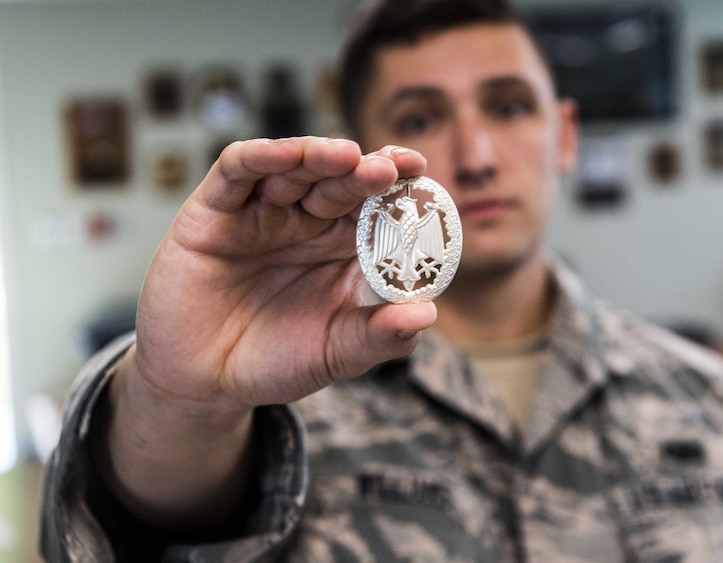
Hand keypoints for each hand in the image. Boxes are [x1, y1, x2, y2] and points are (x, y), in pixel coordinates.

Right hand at [133, 136, 435, 409]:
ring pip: (294, 169)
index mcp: (342, 248)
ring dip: (319, 157)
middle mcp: (306, 223)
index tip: (424, 178)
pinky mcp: (215, 211)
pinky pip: (237, 173)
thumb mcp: (334, 353)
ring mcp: (261, 213)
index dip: (399, 191)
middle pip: (340, 182)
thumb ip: (378, 337)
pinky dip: (262, 158)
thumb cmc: (276, 361)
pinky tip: (289, 154)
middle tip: (391, 167)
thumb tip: (427, 314)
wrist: (203, 381)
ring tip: (347, 157)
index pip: (376, 208)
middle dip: (365, 171)